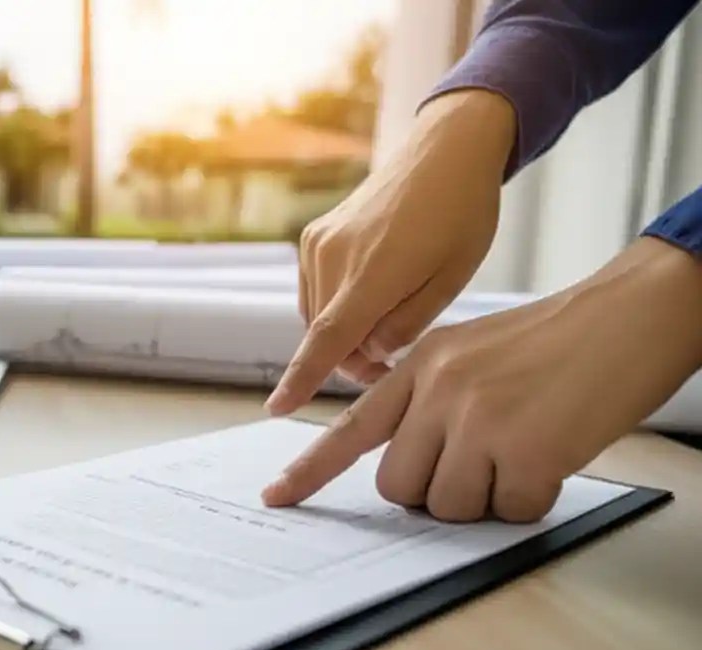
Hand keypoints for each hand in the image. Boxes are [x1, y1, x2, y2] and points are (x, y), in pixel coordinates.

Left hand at [262, 237, 701, 522]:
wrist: (631, 316)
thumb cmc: (557, 341)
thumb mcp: (471, 351)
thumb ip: (428, 397)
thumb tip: (409, 462)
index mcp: (420, 364)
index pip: (351, 426)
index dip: (310, 470)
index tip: (276, 497)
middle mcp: (438, 389)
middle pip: (400, 487)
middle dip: (436, 492)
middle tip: (482, 464)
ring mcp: (478, 418)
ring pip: (450, 506)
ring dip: (487, 497)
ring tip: (524, 449)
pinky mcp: (524, 449)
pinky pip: (509, 511)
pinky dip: (531, 500)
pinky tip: (553, 457)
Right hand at [266, 90, 517, 413]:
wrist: (443, 153)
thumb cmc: (461, 214)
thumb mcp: (453, 278)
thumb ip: (408, 324)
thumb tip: (370, 351)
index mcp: (375, 272)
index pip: (329, 339)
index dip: (303, 378)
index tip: (277, 407)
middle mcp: (335, 256)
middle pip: (325, 335)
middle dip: (352, 359)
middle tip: (392, 361)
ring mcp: (318, 244)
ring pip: (317, 317)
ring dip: (343, 334)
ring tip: (385, 325)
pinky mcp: (313, 236)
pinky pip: (315, 292)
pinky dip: (335, 308)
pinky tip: (368, 297)